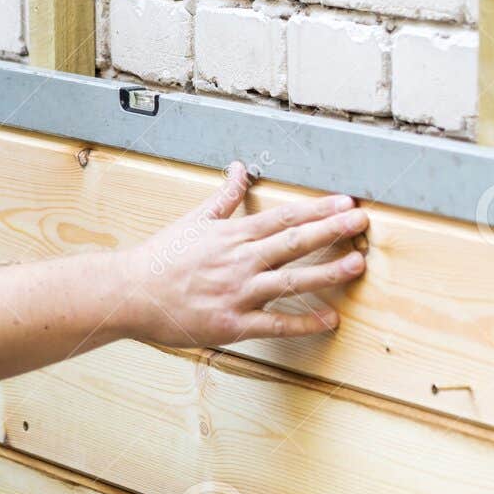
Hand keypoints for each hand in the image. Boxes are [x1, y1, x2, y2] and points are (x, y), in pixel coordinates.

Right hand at [115, 162, 367, 346]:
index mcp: (232, 235)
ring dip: (328, 272)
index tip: (346, 202)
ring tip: (357, 264)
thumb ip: (224, 197)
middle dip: (332, 230)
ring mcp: (238, 292)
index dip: (318, 209)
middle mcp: (240, 261)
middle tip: (362, 222)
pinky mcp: (232, 323)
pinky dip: (304, 322)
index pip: (284, 217)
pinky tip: (331, 318)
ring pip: (291, 280)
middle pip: (294, 242)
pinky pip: (275, 324)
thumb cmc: (161, 257)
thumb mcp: (194, 220)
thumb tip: (239, 168)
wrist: (130, 293)